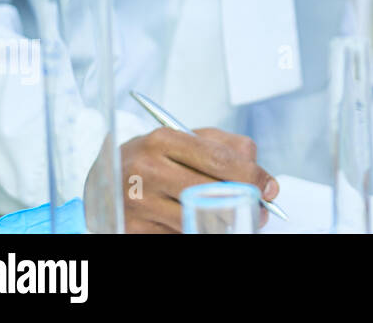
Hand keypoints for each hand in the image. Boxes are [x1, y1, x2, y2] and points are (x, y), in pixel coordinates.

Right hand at [91, 126, 277, 233]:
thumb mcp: (187, 138)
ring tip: (235, 216)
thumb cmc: (154, 157)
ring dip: (226, 221)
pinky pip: (181, 234)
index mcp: (162, 140)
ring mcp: (137, 203)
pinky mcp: (133, 230)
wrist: (104, 179)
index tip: (268, 186)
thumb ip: (229, 149)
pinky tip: (202, 222)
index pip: (220, 160)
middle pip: (213, 192)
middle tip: (260, 207)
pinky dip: (199, 230)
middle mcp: (146, 171)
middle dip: (244, 202)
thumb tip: (266, 182)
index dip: (252, 176)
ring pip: (200, 219)